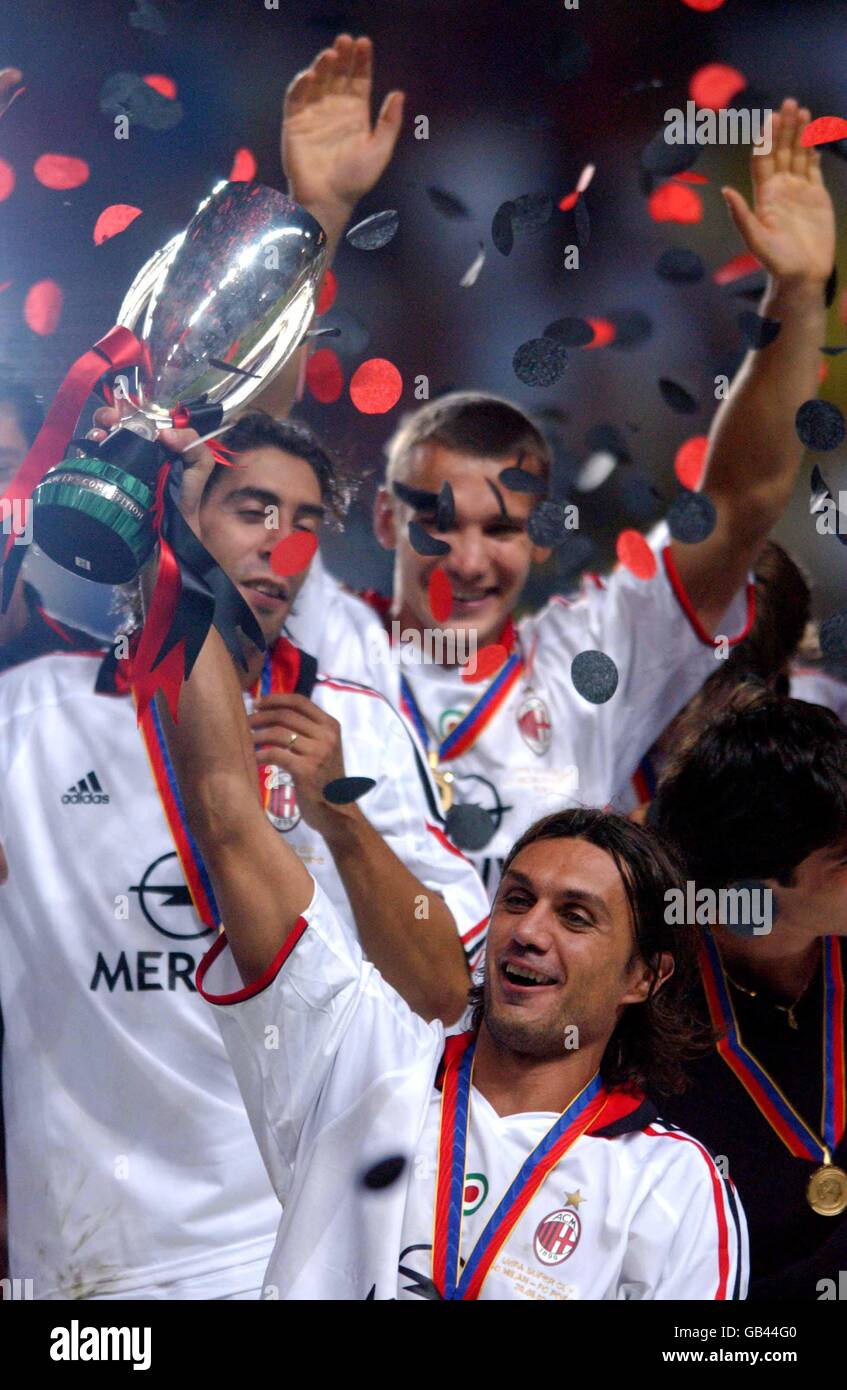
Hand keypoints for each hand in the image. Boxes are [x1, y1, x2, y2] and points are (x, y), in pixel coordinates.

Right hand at [88, 405, 215, 536]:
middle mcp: (133, 452)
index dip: (129, 411)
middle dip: (108, 416)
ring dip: (96, 430)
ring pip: (99, 440)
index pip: (137, 419)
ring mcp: (117, 467)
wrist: (171, 533)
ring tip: (99, 434)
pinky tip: (92, 447)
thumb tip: (164, 433)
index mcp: (154, 445)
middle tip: (110, 420)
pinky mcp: (105, 482)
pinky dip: (88, 451)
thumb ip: (193, 444)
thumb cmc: (185, 498)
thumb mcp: (198, 466)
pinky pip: (91, 462)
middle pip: (114, 426)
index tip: (125, 412)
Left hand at [249, 693, 355, 836]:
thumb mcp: (323, 748)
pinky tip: (253, 758)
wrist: (337, 811)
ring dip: (257, 735)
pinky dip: (260, 754)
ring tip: (247, 740)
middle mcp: (327, 736)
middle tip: (246, 722)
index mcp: (331, 726)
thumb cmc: (325, 780)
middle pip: (286, 715)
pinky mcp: (306, 770)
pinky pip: (275, 754)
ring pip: (278, 733)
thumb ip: (307, 731)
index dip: (275, 699)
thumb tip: (274, 712)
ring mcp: (317, 752)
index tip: (257, 703)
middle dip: (261, 716)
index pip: (300, 701)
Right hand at [282, 33, 403, 235]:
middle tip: (345, 40)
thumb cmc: (355, 179)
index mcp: (356, 113)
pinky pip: (296, 98)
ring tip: (330, 54)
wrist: (329, 200)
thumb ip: (389, 123)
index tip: (364, 44)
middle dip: (342, 56)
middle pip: (338, 74)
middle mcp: (335, 109)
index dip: (361, 61)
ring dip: (323, 66)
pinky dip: (301, 85)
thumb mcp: (380, 150)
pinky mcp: (295, 123)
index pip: (359, 79)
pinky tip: (310, 75)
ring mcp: (314, 114)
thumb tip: (399, 93)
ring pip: (318, 81)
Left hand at [721, 98, 835, 285]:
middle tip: (790, 103)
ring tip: (804, 111)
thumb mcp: (756, 240)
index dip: (766, 139)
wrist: (802, 276)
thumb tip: (725, 191)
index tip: (770, 118)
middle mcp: (780, 189)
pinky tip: (814, 134)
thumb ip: (741, 215)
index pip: (763, 160)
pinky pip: (813, 168)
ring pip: (798, 155)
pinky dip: (813, 151)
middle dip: (785, 127)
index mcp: (764, 196)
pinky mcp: (817, 197)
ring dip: (800, 134)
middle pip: (781, 151)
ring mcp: (799, 191)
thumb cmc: (776, 262)